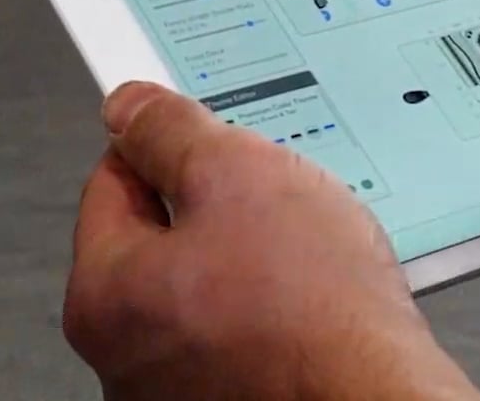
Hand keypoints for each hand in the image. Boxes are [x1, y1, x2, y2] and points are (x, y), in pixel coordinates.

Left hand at [65, 83, 479, 400]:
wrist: (374, 396)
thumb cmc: (311, 310)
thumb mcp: (235, 173)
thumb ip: (170, 132)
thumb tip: (130, 108)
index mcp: (104, 294)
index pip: (111, 182)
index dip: (167, 145)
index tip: (208, 136)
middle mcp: (126, 356)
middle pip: (161, 242)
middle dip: (217, 208)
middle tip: (272, 196)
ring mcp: (180, 388)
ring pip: (210, 289)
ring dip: (252, 261)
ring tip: (307, 255)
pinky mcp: (236, 397)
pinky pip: (247, 333)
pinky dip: (277, 310)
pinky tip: (317, 301)